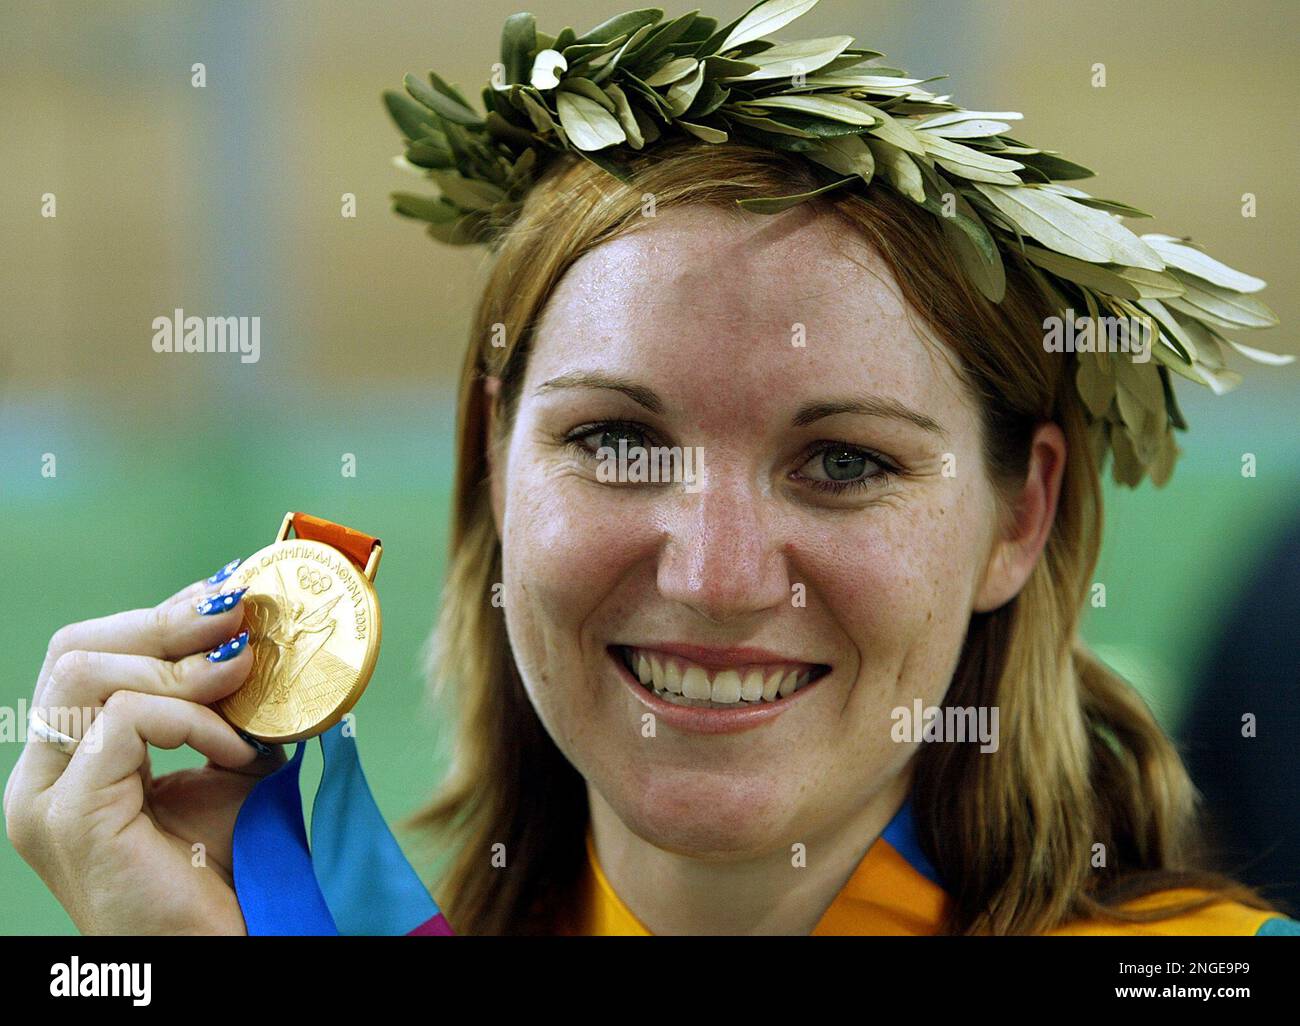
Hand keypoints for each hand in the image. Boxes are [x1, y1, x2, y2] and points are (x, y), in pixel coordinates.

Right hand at [4, 564, 284, 933]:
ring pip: (90, 674)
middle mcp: (41, 777)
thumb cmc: (230, 868)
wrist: (231, 946)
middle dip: (164, 621)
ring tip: (245, 680)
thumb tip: (246, 627)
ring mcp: (45, 799)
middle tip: (239, 615)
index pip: (88, 655)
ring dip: (181, 668)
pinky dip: (192, 721)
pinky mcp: (71, 818)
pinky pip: (126, 720)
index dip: (156, 616)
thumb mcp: (226, 763)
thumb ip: (221, 703)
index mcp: (69, 761)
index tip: (226, 597)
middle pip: (76, 649)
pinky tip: (240, 751)